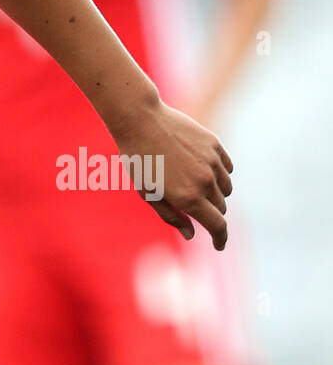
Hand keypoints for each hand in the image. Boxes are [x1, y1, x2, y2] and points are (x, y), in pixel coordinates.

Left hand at [111, 98, 232, 249]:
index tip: (218, 245)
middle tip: (193, 206)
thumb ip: (172, 216)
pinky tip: (202, 168)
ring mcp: (212, 161)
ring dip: (216, 193)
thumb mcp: (148, 194)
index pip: (217, 226)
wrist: (140, 120)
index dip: (220, 239)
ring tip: (194, 184)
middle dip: (211, 213)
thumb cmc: (139, 159)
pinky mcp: (215, 144)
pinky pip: (227, 167)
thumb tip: (191, 234)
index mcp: (189, 198)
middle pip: (221, 208)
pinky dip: (219, 173)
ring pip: (226, 188)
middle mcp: (205, 181)